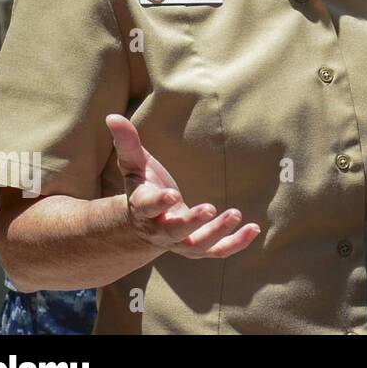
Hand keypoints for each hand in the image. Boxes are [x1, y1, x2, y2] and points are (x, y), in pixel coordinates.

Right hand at [106, 115, 259, 258]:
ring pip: (197, 245)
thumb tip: (112, 116)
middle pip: (175, 232)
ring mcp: (179, 242)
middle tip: (210, 209)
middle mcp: (160, 230)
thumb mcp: (135, 165)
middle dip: (192, 222)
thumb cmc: (143, 187)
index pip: (148, 207)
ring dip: (217, 233)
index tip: (171, 194)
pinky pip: (216, 251)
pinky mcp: (197, 246)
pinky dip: (235, 244)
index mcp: (143, 208)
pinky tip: (253, 229)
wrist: (145, 224)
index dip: (159, 202)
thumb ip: (127, 143)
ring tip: (237, 214)